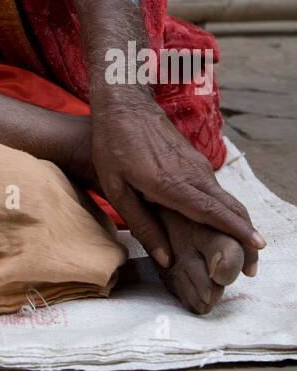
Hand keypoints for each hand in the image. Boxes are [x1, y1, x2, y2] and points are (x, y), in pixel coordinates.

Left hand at [90, 91, 264, 272]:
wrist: (124, 106)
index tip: (257, 245)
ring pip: (224, 197)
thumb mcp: (116, 189)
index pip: (212, 211)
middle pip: (229, 206)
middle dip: (245, 234)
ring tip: (241, 250)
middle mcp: (191, 173)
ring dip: (236, 221)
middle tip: (253, 264)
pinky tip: (221, 223)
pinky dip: (224, 207)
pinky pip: (215, 187)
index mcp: (170, 184)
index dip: (236, 230)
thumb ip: (142, 225)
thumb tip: (167, 260)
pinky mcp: (196, 159)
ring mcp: (196, 164)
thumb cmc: (113, 147)